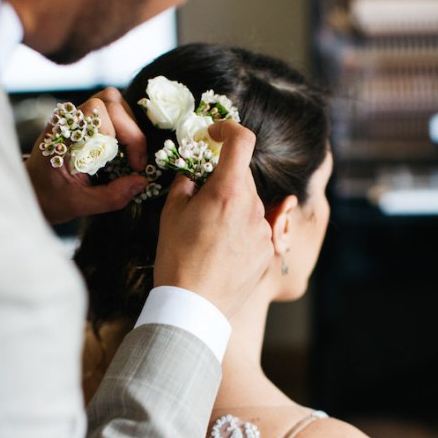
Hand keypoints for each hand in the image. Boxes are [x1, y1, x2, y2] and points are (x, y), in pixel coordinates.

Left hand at [24, 87, 148, 222]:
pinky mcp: (85, 121)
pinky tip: (123, 149)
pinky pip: (111, 111)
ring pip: (113, 101)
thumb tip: (142, 182)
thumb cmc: (50, 197)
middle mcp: (69, 119)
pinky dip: (124, 127)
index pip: (98, 114)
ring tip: (130, 153)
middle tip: (135, 161)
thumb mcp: (79, 205)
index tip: (133, 166)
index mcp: (63, 134)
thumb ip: (111, 196)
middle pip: (110, 100)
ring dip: (129, 127)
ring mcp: (77, 117)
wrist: (33, 192)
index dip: (124, 136)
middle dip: (130, 131)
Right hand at [154, 119, 273, 318]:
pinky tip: (221, 251)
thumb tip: (194, 175)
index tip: (216, 134)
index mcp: (227, 191)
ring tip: (208, 235)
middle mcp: (252, 207)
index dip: (229, 129)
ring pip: (248, 204)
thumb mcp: (170, 215)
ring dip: (232, 208)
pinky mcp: (267, 251)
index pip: (242, 140)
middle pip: (241, 177)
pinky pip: (255, 228)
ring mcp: (263, 230)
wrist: (193, 308)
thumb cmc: (177, 260)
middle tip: (200, 199)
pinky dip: (240, 231)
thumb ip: (186, 185)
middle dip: (223, 180)